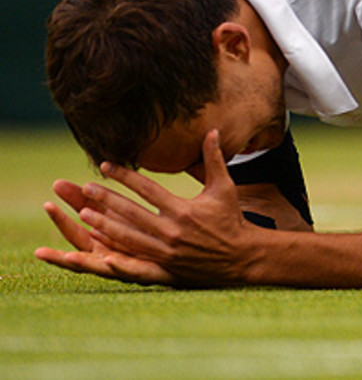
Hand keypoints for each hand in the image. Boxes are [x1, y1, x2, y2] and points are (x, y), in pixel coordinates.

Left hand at [36, 130, 259, 286]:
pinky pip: (133, 255)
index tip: (107, 166)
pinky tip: (99, 239)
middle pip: (131, 213)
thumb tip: (212, 131)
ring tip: (85, 212)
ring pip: (127, 236)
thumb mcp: (225, 188)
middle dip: (107, 199)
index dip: (125, 177)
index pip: (147, 190)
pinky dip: (114, 246)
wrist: (240, 257)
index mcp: (184, 210)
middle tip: (86, 187)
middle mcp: (172, 231)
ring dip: (104, 224)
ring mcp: (166, 251)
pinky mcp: (163, 265)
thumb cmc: (231, 219)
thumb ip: (214, 159)